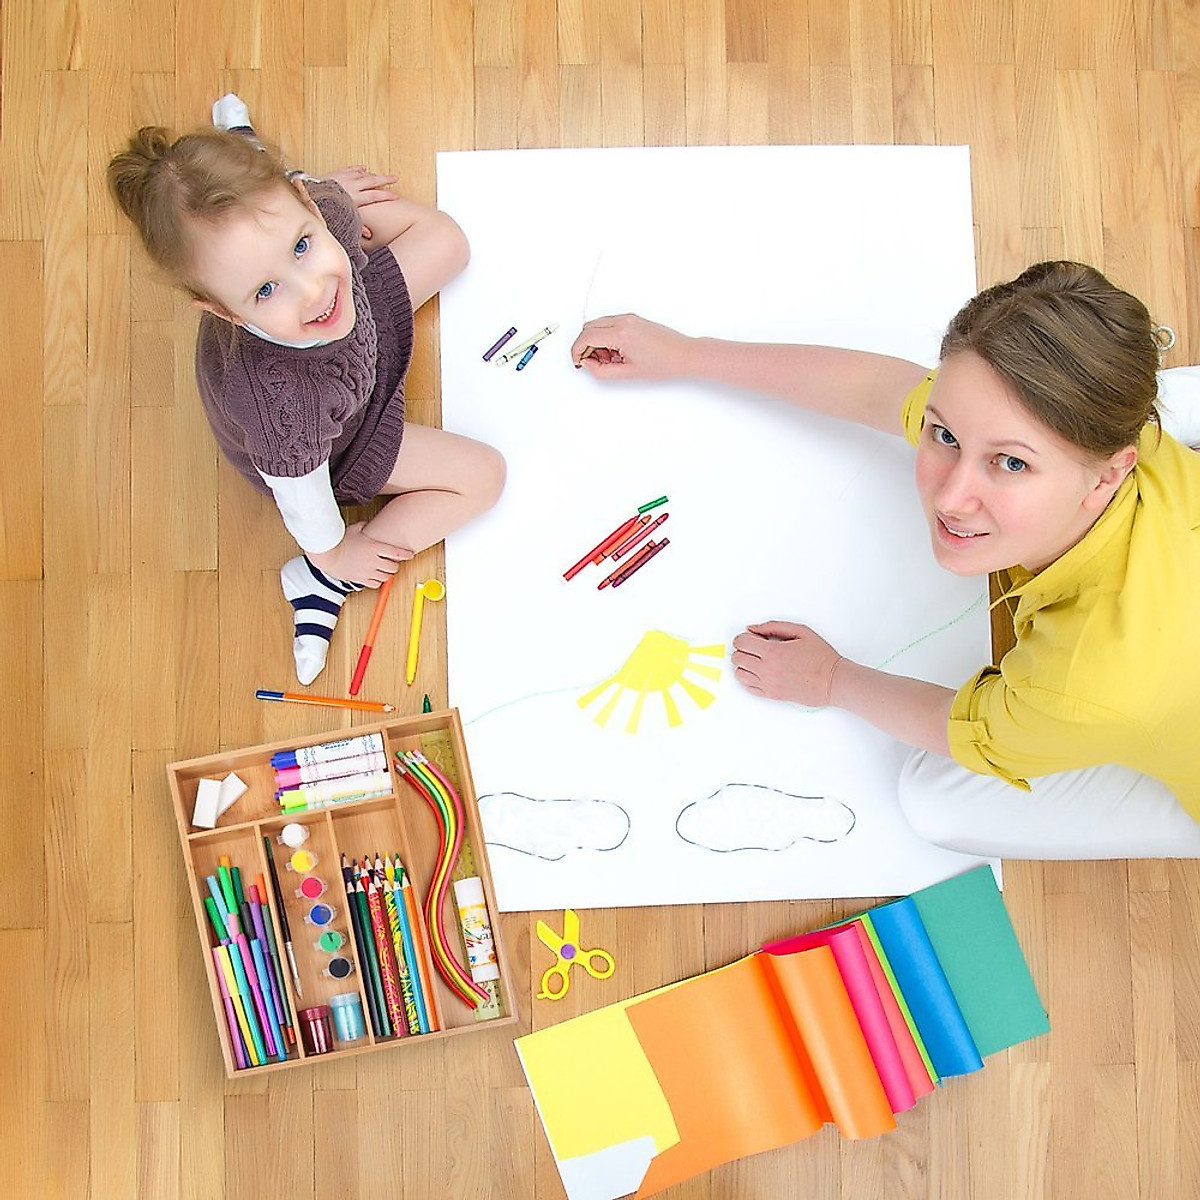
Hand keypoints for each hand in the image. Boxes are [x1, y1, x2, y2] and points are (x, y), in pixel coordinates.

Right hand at [308, 521, 410, 586]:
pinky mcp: (360, 579)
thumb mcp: (353, 529)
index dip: (406, 554)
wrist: (327, 555)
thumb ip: (363, 526)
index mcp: (374, 547)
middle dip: (395, 565)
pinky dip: (377, 582)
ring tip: (383, 570)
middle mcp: (373, 561)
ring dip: (387, 574)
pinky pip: (375, 584)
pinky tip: (375, 577)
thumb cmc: (338, 541)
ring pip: (386, 577)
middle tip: (392, 562)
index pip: (396, 552)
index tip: (410, 554)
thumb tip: (366, 524)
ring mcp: (367, 571)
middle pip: (393, 567)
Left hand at [326, 166, 402, 245]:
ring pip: (363, 174)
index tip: (396, 196)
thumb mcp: (343, 219)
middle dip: (385, 179)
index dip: (387, 196)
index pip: (375, 196)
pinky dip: (358, 169)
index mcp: (355, 198)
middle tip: (395, 177)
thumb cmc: (326, 208)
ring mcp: (345, 178)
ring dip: (373, 174)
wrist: (311, 194)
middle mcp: (352, 186)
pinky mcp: (338, 173)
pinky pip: (351, 169)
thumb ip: (357, 226)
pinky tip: (363, 168)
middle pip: (373, 181)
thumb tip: (369, 235)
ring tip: (381, 175)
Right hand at [570, 313, 695, 380]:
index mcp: (621, 333)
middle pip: (588, 327)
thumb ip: (601, 370)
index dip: (576, 351)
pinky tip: (617, 351)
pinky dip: (606, 336)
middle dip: (585, 345)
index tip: (578, 362)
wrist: (684, 354)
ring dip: (596, 340)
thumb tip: (588, 363)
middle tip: (596, 362)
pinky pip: (609, 323)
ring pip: (597, 324)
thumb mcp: (627, 373)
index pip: (586, 337)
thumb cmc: (663, 364)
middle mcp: (623, 321)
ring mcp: (629, 317)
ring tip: (611, 358)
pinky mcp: (633, 318)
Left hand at [730, 621, 843, 705]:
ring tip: (759, 660)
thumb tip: (753, 628)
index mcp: (773, 652)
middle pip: (737, 658)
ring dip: (744, 665)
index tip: (753, 637)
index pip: (741, 642)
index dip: (744, 637)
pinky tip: (761, 672)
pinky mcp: (771, 695)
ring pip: (739, 674)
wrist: (832, 681)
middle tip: (757, 647)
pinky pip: (748, 687)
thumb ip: (773, 626)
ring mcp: (768, 684)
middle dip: (743, 650)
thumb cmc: (820, 656)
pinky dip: (749, 678)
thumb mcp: (800, 631)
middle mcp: (767, 670)